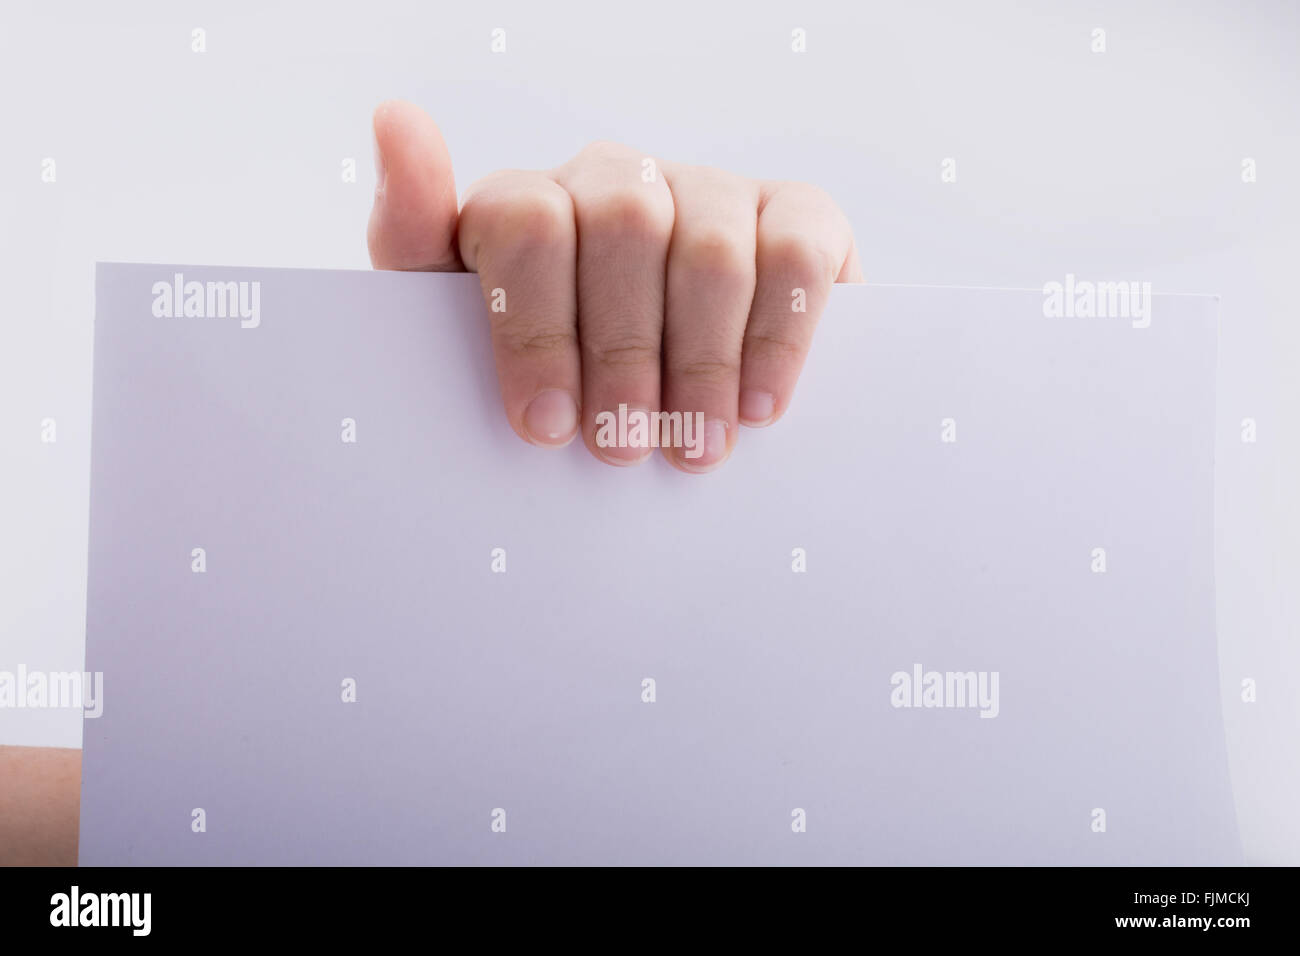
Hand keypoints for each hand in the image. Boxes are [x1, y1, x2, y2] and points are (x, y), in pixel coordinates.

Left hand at [367, 100, 861, 472]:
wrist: (658, 403)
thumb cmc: (550, 373)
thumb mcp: (457, 325)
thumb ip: (415, 234)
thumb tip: (396, 118)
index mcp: (533, 203)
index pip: (528, 222)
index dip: (535, 329)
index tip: (544, 427)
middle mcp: (621, 181)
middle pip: (624, 225)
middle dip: (622, 353)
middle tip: (621, 446)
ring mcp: (711, 191)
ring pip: (711, 247)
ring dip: (701, 364)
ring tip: (692, 447)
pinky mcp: (796, 214)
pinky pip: (798, 250)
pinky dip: (779, 335)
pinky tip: (758, 404)